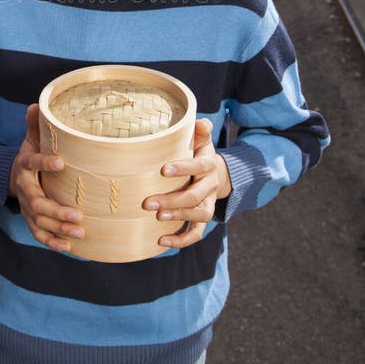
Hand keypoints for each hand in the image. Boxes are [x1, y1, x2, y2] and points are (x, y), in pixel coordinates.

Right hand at [9, 105, 84, 251]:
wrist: (13, 176)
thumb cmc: (30, 154)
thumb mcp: (31, 138)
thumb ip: (35, 124)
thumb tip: (36, 104)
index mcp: (24, 164)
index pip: (32, 162)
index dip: (44, 162)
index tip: (61, 162)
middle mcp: (24, 188)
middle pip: (36, 202)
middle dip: (56, 210)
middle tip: (78, 214)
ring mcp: (27, 207)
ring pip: (40, 222)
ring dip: (59, 228)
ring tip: (80, 232)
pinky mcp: (31, 220)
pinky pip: (39, 234)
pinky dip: (53, 242)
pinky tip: (70, 246)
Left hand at [143, 118, 231, 249]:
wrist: (216, 172)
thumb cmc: (199, 152)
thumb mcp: (201, 139)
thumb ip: (199, 131)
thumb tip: (199, 122)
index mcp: (208, 164)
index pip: (198, 166)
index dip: (183, 169)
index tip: (163, 170)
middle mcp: (210, 185)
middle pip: (195, 196)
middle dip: (172, 200)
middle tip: (148, 203)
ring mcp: (208, 203)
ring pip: (199, 214)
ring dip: (178, 217)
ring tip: (157, 218)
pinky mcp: (202, 217)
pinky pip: (196, 232)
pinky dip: (181, 240)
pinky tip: (162, 241)